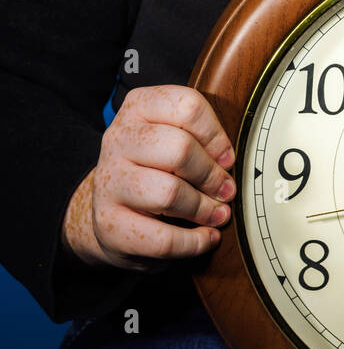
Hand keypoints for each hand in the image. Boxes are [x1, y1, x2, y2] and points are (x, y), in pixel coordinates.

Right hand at [62, 85, 235, 271]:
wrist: (110, 212)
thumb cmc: (152, 170)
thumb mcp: (170, 139)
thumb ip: (198, 139)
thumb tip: (229, 163)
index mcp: (138, 107)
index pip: (187, 106)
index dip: (216, 136)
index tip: (227, 158)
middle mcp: (118, 138)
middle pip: (180, 149)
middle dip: (212, 175)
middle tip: (226, 190)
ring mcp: (109, 182)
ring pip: (169, 193)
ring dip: (203, 208)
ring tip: (218, 214)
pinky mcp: (109, 224)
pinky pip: (162, 238)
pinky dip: (192, 242)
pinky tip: (205, 238)